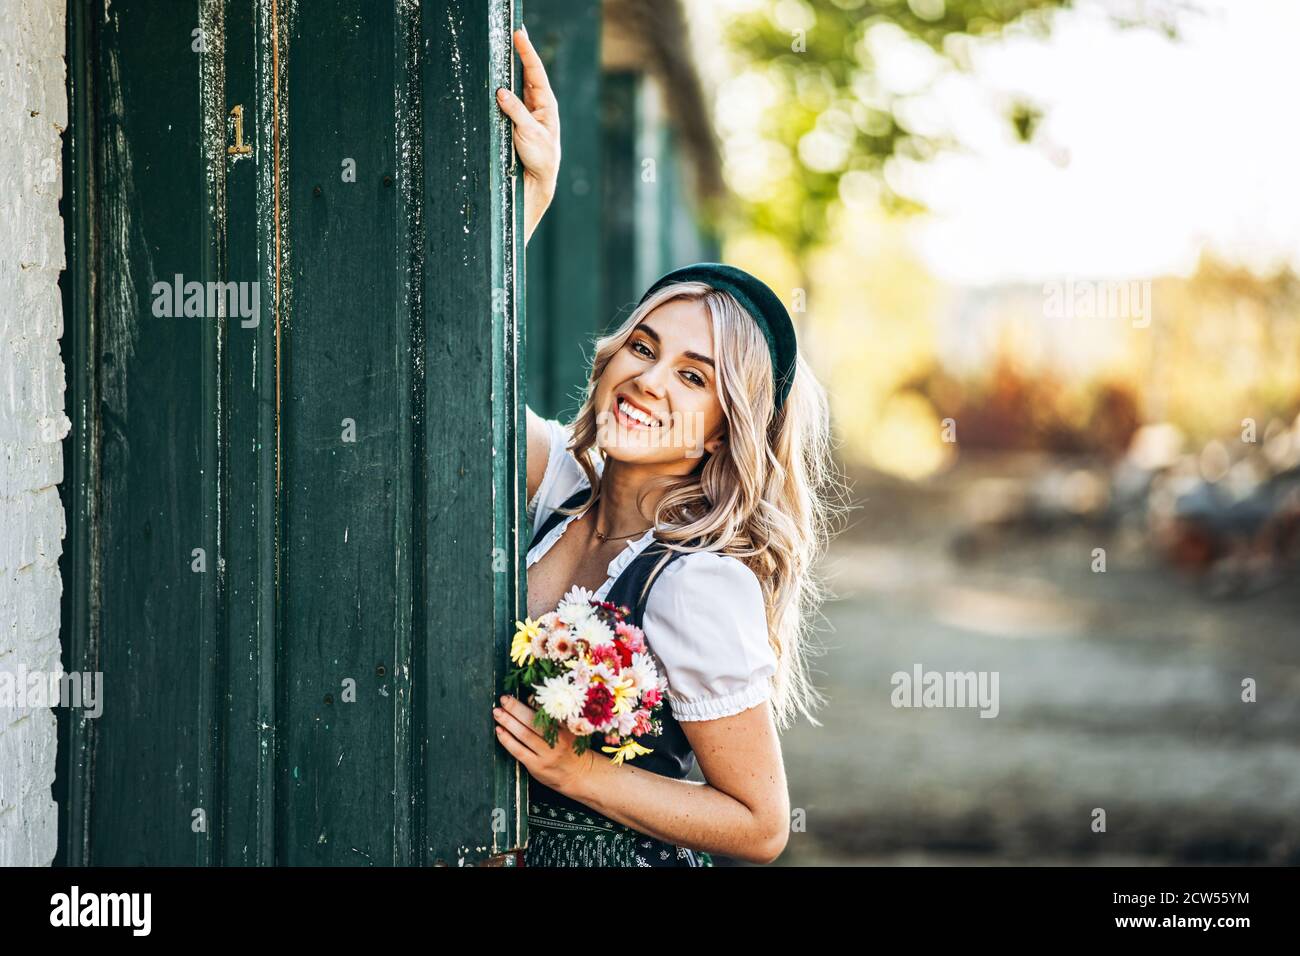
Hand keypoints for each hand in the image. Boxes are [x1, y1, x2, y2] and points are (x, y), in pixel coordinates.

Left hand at [492, 693, 598, 795]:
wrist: (577, 774)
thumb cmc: (569, 746)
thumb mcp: (569, 729)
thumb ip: (552, 716)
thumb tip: (530, 699)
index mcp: (567, 727)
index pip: (548, 710)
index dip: (533, 701)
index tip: (520, 693)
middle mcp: (558, 740)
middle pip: (533, 721)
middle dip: (516, 708)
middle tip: (504, 699)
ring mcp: (547, 754)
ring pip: (524, 735)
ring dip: (508, 721)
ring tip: (497, 712)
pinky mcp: (537, 766)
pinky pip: (518, 750)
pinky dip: (507, 740)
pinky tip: (499, 731)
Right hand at [495, 26, 559, 244]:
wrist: (538, 178)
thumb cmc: (540, 157)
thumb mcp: (528, 133)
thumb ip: (516, 112)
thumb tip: (501, 92)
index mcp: (546, 104)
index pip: (535, 72)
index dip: (527, 52)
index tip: (519, 34)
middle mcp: (539, 103)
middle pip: (528, 72)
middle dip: (521, 53)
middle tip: (514, 33)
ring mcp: (529, 110)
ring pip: (518, 84)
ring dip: (512, 68)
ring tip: (505, 48)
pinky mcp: (519, 118)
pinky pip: (511, 98)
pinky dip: (505, 86)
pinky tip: (498, 77)